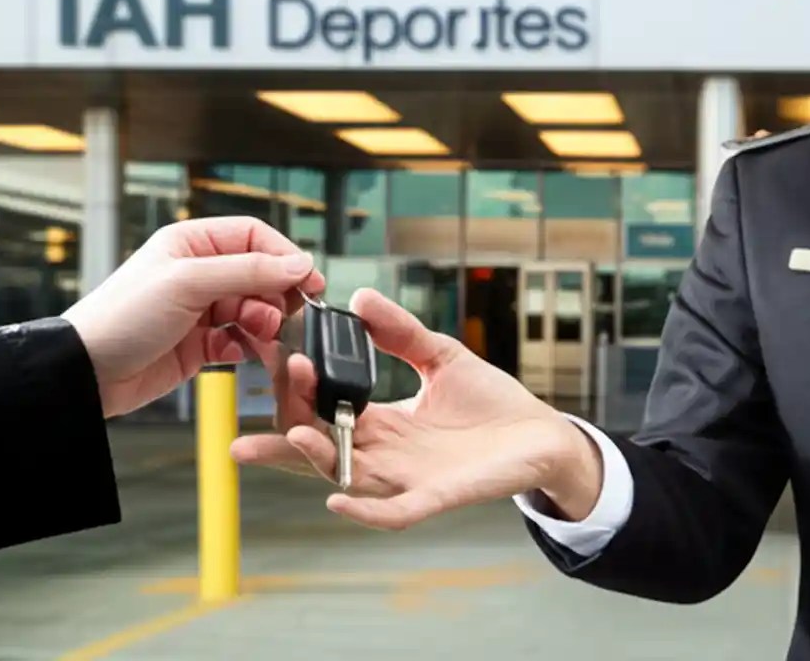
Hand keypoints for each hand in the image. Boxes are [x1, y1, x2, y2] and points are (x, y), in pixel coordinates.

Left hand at [61, 216, 323, 417]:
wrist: (87, 372)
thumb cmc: (122, 316)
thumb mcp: (188, 283)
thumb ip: (247, 271)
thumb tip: (298, 264)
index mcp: (191, 244)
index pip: (255, 237)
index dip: (284, 257)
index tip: (309, 281)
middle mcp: (198, 273)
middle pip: (260, 276)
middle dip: (276, 296)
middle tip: (282, 316)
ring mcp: (199, 310)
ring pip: (254, 310)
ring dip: (264, 324)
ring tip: (261, 337)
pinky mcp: (198, 345)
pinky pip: (239, 341)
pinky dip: (246, 348)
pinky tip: (238, 354)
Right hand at [229, 288, 604, 529]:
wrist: (543, 435)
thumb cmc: (492, 403)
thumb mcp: (441, 356)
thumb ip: (401, 332)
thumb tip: (361, 298)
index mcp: (381, 422)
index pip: (322, 411)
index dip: (299, 391)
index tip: (279, 359)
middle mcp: (385, 454)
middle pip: (319, 448)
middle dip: (286, 431)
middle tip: (267, 403)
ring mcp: (408, 478)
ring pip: (347, 475)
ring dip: (315, 460)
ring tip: (293, 435)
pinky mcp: (438, 495)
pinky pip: (395, 511)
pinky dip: (365, 512)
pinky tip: (337, 499)